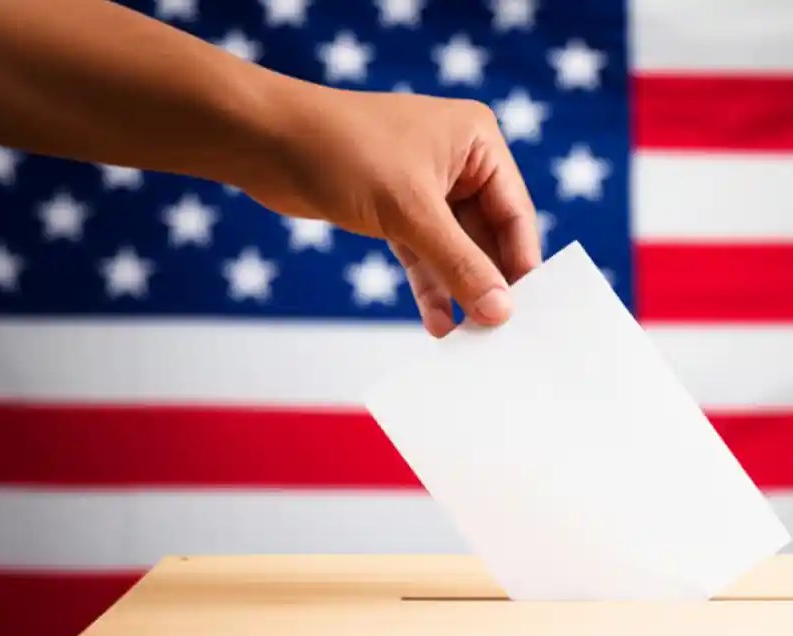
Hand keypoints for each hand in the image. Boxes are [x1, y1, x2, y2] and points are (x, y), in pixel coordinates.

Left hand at [238, 82, 539, 336]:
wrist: (263, 141)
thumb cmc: (342, 152)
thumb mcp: (411, 212)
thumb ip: (461, 264)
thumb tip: (501, 311)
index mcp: (477, 141)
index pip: (515, 212)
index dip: (521, 263)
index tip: (529, 313)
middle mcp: (458, 161)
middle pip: (488, 235)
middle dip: (488, 282)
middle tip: (499, 333)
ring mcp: (427, 186)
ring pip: (454, 250)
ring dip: (459, 291)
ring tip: (469, 338)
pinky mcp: (395, 209)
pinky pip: (424, 255)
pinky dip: (430, 286)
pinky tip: (439, 322)